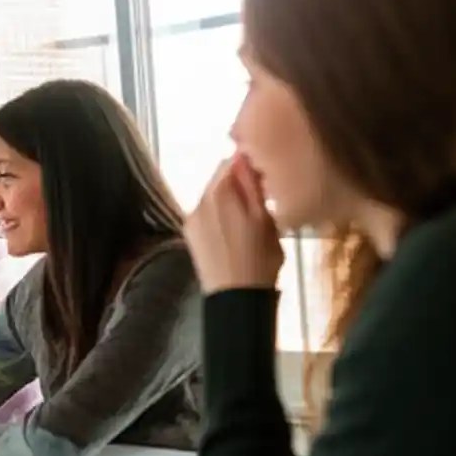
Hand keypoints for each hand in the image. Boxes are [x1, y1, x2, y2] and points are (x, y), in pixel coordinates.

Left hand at [184, 154, 283, 292]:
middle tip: (261, 196)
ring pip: (213, 196)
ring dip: (229, 198)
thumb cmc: (260, 259)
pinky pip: (206, 213)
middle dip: (239, 181)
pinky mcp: (190, 234)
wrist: (235, 297)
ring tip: (249, 217)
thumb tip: (247, 157)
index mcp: (219, 192)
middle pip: (219, 177)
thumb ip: (253, 185)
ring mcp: (191, 218)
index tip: (265, 173)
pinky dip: (219, 214)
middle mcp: (199, 200)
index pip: (231, 160)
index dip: (249, 162)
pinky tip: (234, 231)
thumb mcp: (266, 218)